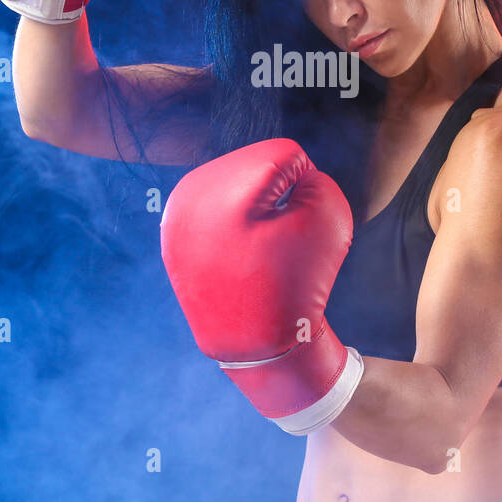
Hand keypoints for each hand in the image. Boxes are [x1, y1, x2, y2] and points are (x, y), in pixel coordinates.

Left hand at [160, 138, 364, 434]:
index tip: (297, 230)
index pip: (284, 154)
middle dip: (277, 195)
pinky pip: (217, 207)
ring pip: (236, 182)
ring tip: (259, 247)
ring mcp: (175, 215)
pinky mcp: (174, 233)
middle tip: (278, 241)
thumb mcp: (327, 223)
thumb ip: (317, 181)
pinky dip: (236, 221)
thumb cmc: (295, 285)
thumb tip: (290, 175)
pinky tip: (241, 250)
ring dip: (257, 205)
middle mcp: (187, 194)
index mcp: (220, 187)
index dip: (307, 188)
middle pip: (255, 164)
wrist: (256, 347)